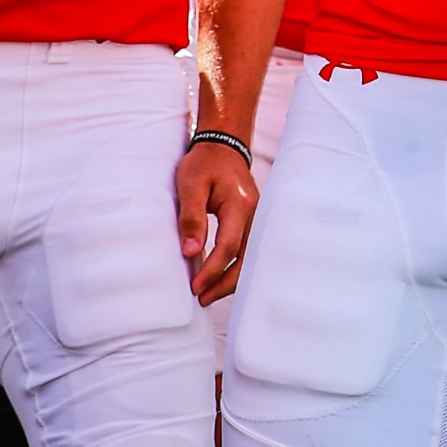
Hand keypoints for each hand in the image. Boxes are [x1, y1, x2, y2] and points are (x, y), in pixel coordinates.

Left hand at [175, 138, 258, 305]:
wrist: (223, 147)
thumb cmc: (205, 163)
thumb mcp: (190, 184)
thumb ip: (191, 217)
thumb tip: (190, 252)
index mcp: (239, 205)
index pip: (229, 246)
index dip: (212, 270)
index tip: (195, 287)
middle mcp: (254, 214)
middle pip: (247, 258)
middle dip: (225, 283)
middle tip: (203, 299)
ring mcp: (257, 218)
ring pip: (251, 258)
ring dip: (231, 279)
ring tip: (209, 294)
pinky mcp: (252, 221)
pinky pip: (248, 250)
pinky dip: (235, 267)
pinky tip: (220, 277)